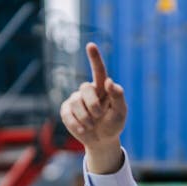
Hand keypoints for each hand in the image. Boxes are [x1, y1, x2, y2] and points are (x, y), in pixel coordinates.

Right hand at [60, 43, 126, 171]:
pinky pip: (68, 114)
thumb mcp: (120, 112)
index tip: (91, 45)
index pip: (98, 71)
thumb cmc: (113, 124)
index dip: (94, 58)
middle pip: (85, 88)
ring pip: (76, 102)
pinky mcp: (66, 110)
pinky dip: (77, 124)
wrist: (101, 140)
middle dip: (93, 105)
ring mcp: (75, 99)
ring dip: (86, 118)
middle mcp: (88, 91)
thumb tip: (110, 82)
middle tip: (99, 115)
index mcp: (102, 88)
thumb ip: (118, 96)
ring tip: (92, 125)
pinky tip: (83, 129)